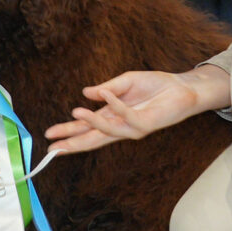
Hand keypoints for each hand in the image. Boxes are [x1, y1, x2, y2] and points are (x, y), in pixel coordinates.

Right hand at [43, 66, 224, 154]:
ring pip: (108, 131)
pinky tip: (105, 95)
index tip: (50, 137)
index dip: (68, 133)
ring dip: (91, 122)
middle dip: (72, 143)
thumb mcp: (126, 81)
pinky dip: (116, 104)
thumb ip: (106, 88)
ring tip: (75, 112)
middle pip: (92, 138)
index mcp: (112, 116)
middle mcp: (120, 126)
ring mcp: (133, 128)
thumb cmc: (155, 85)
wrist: (181, 87)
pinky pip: (127, 115)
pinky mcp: (146, 124)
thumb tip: (86, 93)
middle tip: (52, 148)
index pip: (86, 128)